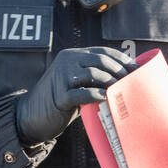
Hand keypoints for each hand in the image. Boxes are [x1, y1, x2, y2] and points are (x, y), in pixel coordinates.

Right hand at [15, 46, 137, 143]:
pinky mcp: (59, 97)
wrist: (31, 116)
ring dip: (111, 83)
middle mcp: (66, 62)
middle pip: (100, 60)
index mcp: (71, 56)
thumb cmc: (61, 101)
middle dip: (120, 71)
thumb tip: (126, 75)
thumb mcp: (76, 83)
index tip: (136, 69)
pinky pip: (83, 93)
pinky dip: (97, 95)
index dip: (121, 59)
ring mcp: (61, 78)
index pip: (102, 52)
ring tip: (122, 91)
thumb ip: (93, 76)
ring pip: (93, 74)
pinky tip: (106, 99)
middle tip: (133, 82)